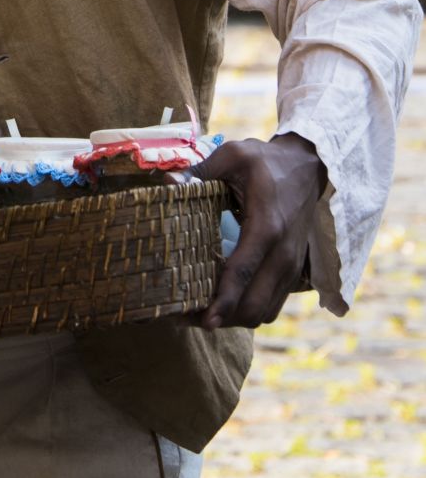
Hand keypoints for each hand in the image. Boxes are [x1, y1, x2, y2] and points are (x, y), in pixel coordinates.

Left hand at [192, 132, 326, 329]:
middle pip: (255, 306)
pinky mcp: (293, 273)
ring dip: (233, 320)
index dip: (223, 301)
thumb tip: (167, 184)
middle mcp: (283, 254)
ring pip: (264, 312)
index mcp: (266, 226)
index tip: (204, 321)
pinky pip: (271, 306)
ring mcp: (292, 267)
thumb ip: (200, 172)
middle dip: (222, 318)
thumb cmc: (266, 162)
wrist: (309, 167)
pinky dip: (247, 312)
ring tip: (198, 314)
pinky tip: (222, 304)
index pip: (243, 273)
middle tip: (184, 317)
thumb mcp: (233, 156)